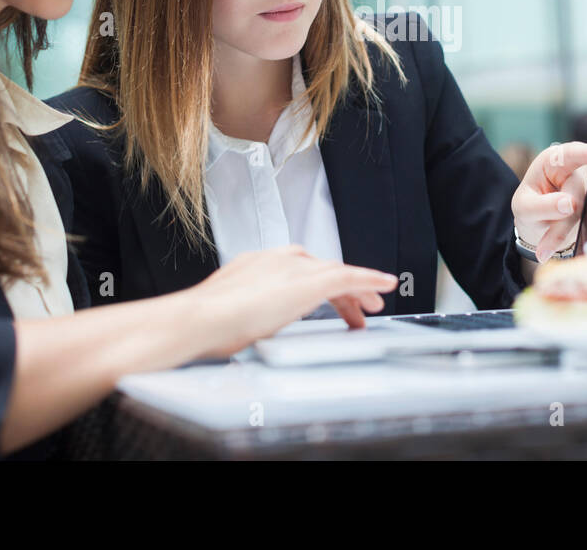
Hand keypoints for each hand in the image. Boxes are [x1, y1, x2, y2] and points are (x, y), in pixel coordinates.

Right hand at [184, 245, 399, 357]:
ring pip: (338, 273)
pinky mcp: (310, 281)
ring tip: (373, 305)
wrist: (202, 318)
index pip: (299, 271)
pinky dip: (369, 280)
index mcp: (259, 263)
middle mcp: (279, 259)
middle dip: (342, 291)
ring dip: (358, 289)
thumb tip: (246, 327)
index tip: (326, 303)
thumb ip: (245, 312)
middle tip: (356, 310)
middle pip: (322, 270)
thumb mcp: (229, 312)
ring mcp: (295, 267)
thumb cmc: (206, 323)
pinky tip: (384, 284)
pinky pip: (350, 277)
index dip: (318, 287)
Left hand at [512, 142, 586, 261]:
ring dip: (584, 227)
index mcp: (555, 161)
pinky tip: (582, 241)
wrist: (541, 228)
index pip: (573, 154)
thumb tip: (570, 204)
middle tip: (546, 246)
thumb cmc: (531, 208)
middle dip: (568, 217)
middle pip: (585, 191)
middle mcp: (580, 170)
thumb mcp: (525, 208)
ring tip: (551, 248)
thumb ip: (543, 206)